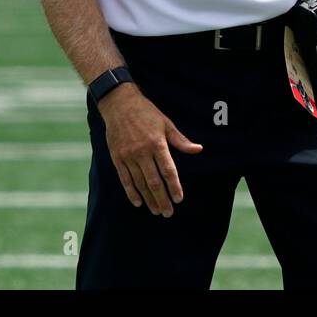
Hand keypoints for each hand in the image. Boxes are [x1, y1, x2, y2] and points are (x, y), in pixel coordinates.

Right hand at [97, 85, 202, 216]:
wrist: (119, 104)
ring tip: (156, 211)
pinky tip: (138, 202)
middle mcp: (142, 152)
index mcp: (157, 143)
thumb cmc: (146, 113)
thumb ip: (180, 140)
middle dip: (162, 199)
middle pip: (154, 181)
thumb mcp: (166, 123)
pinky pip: (125, 179)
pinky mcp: (117, 158)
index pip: (168, 170)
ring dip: (149, 199)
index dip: (174, 186)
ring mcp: (128, 156)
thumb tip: (198, 149)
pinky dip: (131, 192)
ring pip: (140, 183)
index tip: (179, 199)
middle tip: (168, 212)